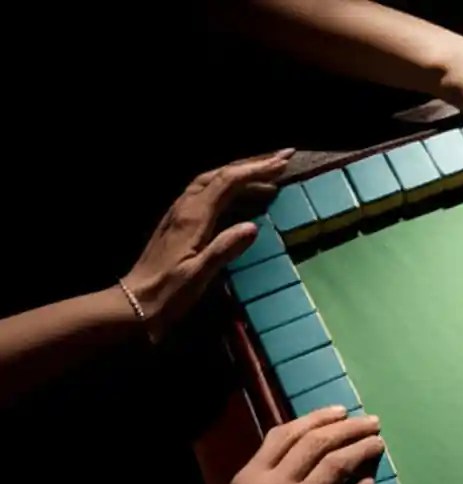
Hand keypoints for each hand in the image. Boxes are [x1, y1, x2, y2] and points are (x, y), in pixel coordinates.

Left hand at [123, 150, 291, 339]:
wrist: (135, 303)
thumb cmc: (168, 292)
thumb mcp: (198, 275)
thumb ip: (225, 249)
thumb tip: (253, 226)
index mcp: (192, 217)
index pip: (227, 182)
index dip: (256, 169)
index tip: (283, 163)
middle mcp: (185, 208)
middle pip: (220, 173)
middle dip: (252, 163)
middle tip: (283, 158)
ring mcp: (180, 214)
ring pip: (212, 180)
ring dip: (240, 172)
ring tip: (268, 174)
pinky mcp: (179, 222)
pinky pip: (207, 193)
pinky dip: (229, 186)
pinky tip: (242, 194)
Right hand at [191, 407, 382, 483]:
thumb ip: (259, 481)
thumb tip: (294, 457)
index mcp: (249, 481)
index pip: (287, 435)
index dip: (317, 418)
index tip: (340, 412)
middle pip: (319, 443)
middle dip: (349, 427)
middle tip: (371, 422)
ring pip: (340, 465)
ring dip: (364, 449)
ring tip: (378, 443)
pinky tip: (372, 481)